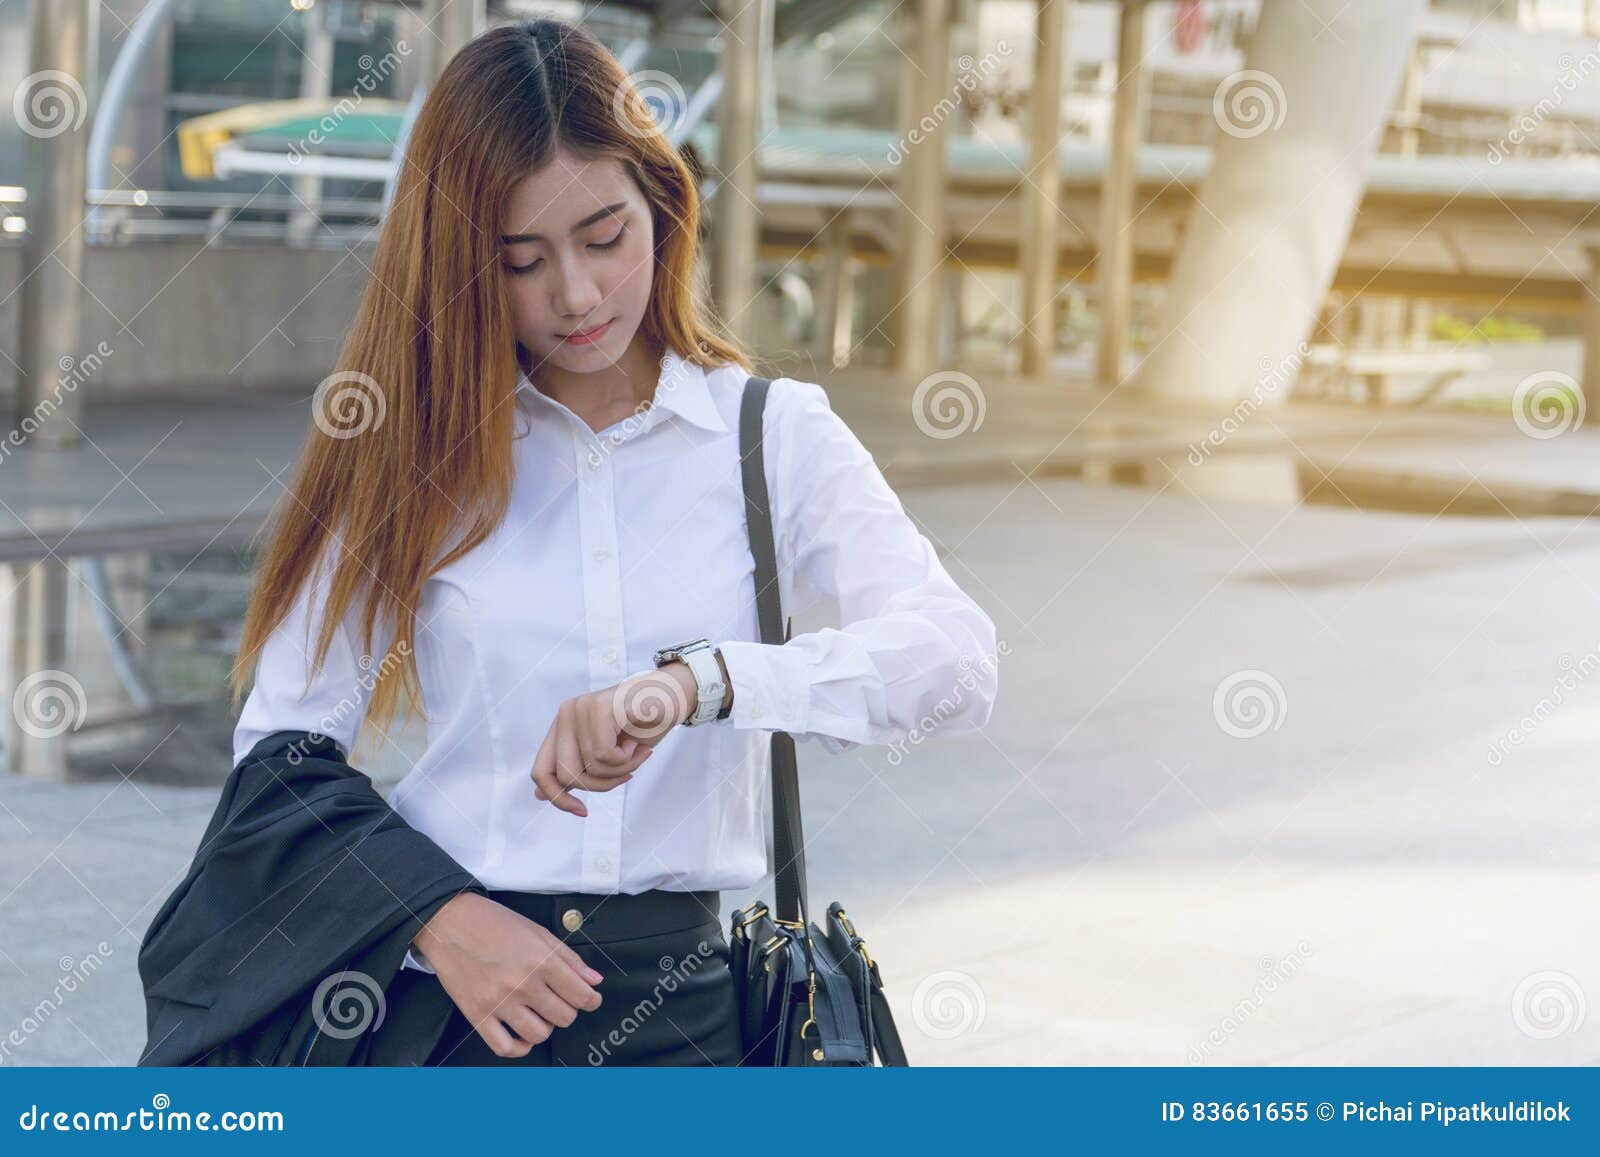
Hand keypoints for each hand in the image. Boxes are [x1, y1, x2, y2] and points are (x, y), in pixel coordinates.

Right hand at [413, 892, 603, 1058]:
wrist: (450, 922)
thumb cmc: (495, 923)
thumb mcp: (539, 932)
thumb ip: (570, 959)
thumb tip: (594, 981)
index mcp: (541, 961)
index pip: (581, 996)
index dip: (592, 1000)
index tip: (591, 999)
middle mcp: (522, 984)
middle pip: (564, 1017)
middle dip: (569, 1010)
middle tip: (560, 999)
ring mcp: (499, 1002)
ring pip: (539, 1035)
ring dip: (546, 1026)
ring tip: (540, 1012)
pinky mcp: (477, 1015)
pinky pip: (505, 1048)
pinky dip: (520, 1047)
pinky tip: (523, 1035)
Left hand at [528, 666, 693, 816]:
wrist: (672, 696)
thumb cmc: (641, 726)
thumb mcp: (605, 754)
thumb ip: (575, 769)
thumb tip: (540, 794)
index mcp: (562, 727)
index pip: (540, 771)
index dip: (557, 798)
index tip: (582, 812)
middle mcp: (566, 715)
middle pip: (567, 776)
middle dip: (601, 785)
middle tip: (626, 774)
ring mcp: (582, 709)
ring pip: (591, 767)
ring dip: (622, 769)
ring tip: (636, 751)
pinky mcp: (601, 707)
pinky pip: (606, 754)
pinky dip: (629, 758)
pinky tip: (639, 743)